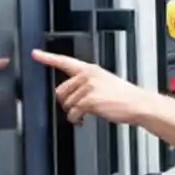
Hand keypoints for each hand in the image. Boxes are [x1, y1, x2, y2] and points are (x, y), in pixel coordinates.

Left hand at [32, 49, 149, 125]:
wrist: (139, 104)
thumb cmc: (125, 96)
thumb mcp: (105, 82)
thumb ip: (87, 83)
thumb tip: (70, 95)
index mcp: (91, 69)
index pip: (65, 61)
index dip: (47, 58)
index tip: (35, 54)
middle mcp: (87, 75)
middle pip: (61, 90)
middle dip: (67, 102)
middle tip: (79, 108)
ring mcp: (88, 87)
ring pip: (66, 104)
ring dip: (74, 113)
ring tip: (86, 114)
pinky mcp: (89, 100)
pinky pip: (72, 113)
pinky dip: (76, 119)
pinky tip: (84, 119)